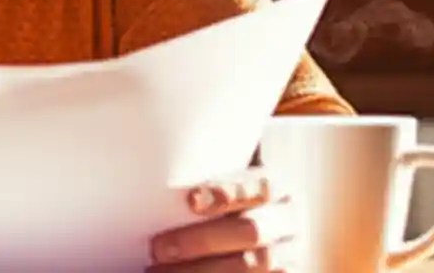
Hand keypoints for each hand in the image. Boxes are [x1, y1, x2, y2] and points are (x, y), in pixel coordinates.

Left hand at [147, 168, 298, 272]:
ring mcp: (288, 255)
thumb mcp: (214, 189)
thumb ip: (195, 187)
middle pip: (250, 231)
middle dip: (201, 241)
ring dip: (200, 270)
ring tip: (157, 272)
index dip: (228, 192)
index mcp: (274, 188)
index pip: (258, 186)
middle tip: (158, 249)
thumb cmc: (216, 207)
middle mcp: (286, 221)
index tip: (190, 200)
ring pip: (253, 265)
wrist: (245, 237)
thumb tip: (145, 170)